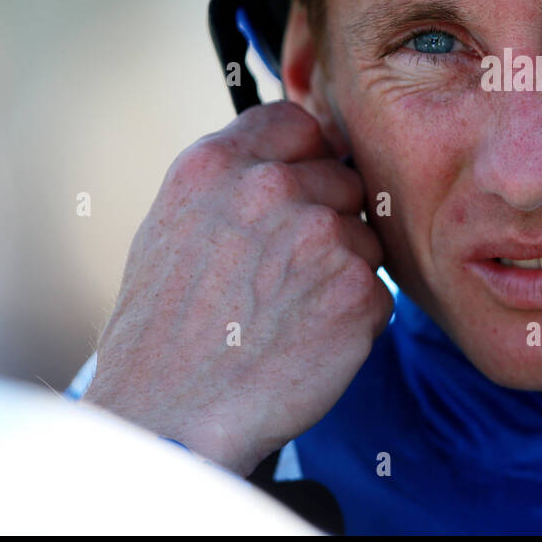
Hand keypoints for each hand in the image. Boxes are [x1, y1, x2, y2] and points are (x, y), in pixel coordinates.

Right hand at [83, 101, 391, 475]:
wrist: (170, 418)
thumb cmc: (165, 333)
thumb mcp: (173, 226)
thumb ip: (235, 179)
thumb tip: (297, 157)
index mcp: (217, 165)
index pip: (298, 123)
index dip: (306, 158)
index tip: (300, 190)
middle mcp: (271, 188)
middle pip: (343, 181)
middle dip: (327, 222)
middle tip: (280, 277)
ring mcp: (320, 235)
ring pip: (365, 238)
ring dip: (342, 272)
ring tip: (284, 315)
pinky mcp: (358, 289)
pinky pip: (377, 292)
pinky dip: (353, 319)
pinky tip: (305, 342)